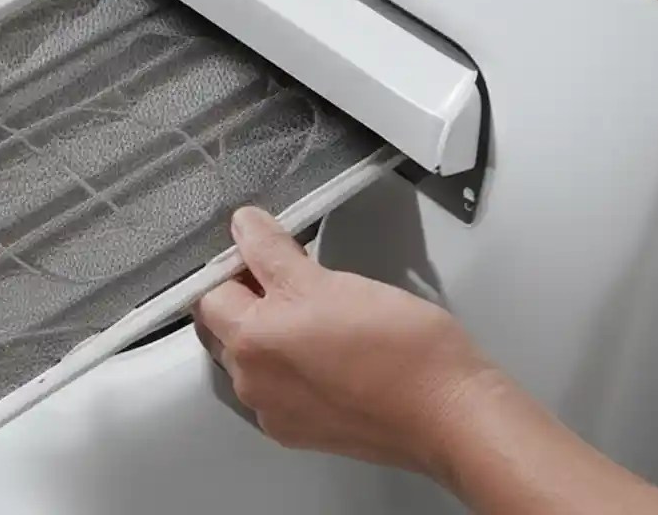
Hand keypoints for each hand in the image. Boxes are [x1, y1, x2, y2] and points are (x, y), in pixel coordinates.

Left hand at [192, 206, 495, 476]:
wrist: (449, 413)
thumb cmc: (399, 348)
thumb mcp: (328, 280)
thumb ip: (272, 251)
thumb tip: (244, 225)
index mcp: (250, 342)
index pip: (208, 293)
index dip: (233, 265)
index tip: (262, 251)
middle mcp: (251, 384)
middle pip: (223, 329)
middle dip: (245, 299)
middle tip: (290, 277)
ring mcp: (275, 412)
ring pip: (250, 360)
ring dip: (268, 333)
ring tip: (315, 315)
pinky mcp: (301, 431)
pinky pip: (277, 389)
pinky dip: (290, 367)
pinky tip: (326, 352)